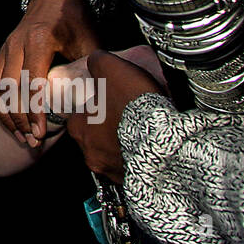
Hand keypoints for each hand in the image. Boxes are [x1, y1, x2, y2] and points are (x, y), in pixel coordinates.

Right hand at [0, 0, 99, 143]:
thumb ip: (90, 69)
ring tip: (18, 137)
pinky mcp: (2, 54)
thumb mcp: (88, 43)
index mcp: (39, 39)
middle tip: (31, 141)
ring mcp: (6, 49)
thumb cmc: (75, 23)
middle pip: (11, 87)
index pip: (33, 80)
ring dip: (6, 116)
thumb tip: (100, 101)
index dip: (36, 109)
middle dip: (20, 118)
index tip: (41, 132)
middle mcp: (17, 44)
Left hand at [64, 51, 161, 183]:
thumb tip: (96, 60)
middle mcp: (91, 154)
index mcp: (79, 128)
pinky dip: (140, 156)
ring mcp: (112, 171)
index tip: (109, 98)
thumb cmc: (134, 106)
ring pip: (114, 152)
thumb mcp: (111, 68)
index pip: (78, 114)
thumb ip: (98, 62)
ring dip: (125, 141)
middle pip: (95, 135)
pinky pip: (133, 167)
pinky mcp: (134, 182)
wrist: (166, 141)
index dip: (94, 104)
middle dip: (109, 124)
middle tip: (128, 112)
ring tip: (143, 128)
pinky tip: (152, 144)